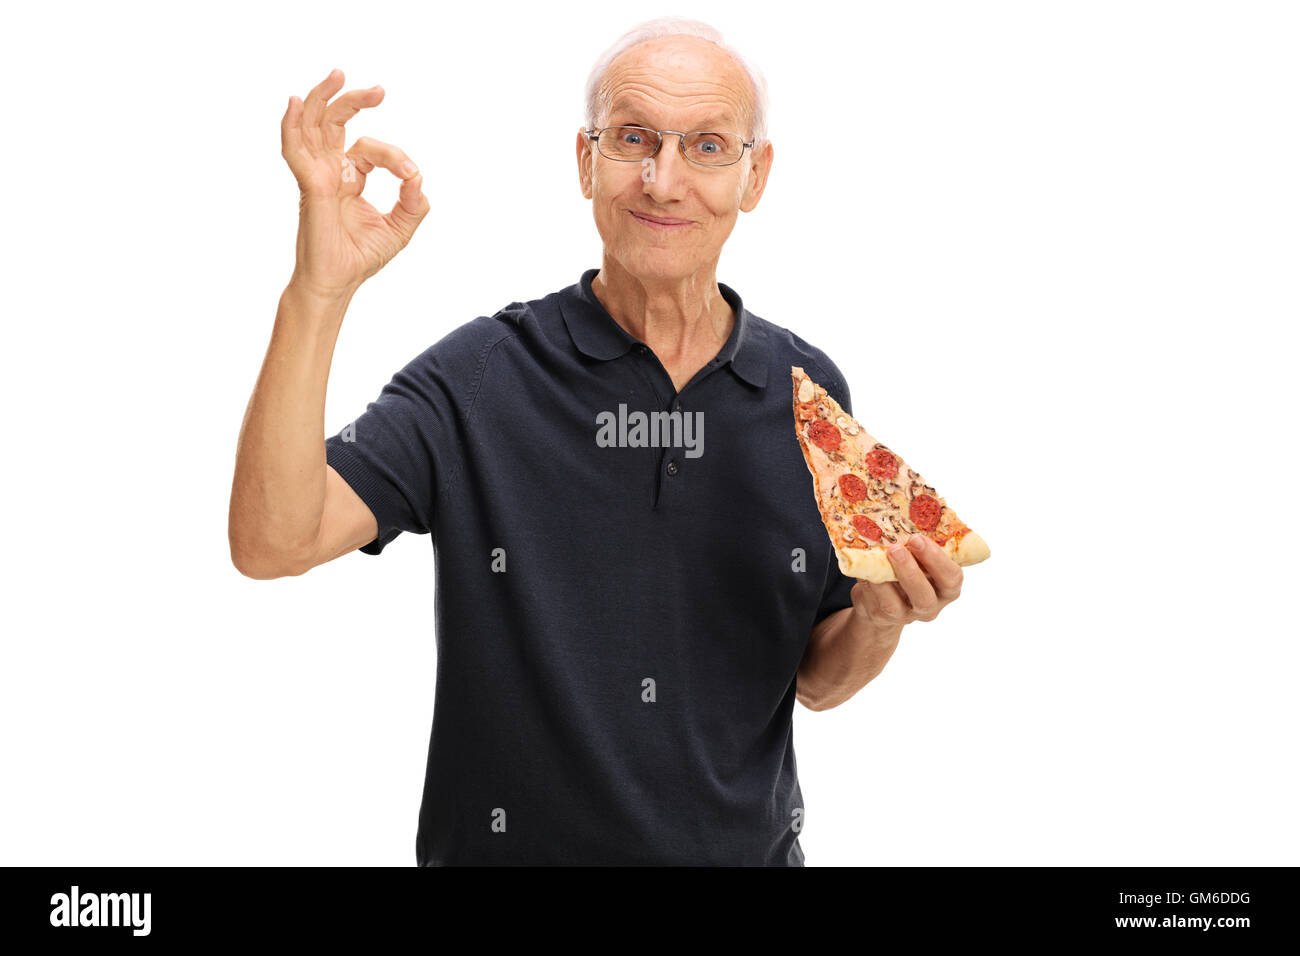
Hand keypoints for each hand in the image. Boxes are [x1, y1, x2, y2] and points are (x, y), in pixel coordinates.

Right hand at [280, 68, 430, 298]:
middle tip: (380, 91)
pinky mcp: (310, 187)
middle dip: (354, 101)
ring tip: (338, 75)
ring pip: (313, 126)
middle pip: (334, 122)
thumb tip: (418, 177)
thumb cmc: (360, 258)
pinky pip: (295, 151)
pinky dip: (291, 125)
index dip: (395, 157)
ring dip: (322, 98)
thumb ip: (413, 202)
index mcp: (349, 177)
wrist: (338, 283)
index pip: (370, 149)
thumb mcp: (400, 227)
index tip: (411, 176)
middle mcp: (329, 171)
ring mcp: (316, 176)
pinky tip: (293, 103)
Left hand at [849, 535, 963, 628]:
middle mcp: (931, 604)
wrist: (881, 601)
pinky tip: (864, 568)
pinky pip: (877, 602)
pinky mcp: (883, 617)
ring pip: (896, 604)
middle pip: (926, 596)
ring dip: (887, 578)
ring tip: (879, 556)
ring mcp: (906, 614)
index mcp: (946, 585)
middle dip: (911, 571)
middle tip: (897, 548)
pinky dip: (870, 583)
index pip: (952, 577)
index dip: (937, 559)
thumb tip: (900, 505)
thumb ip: (917, 544)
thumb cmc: (905, 569)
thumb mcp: (918, 558)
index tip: (919, 539)